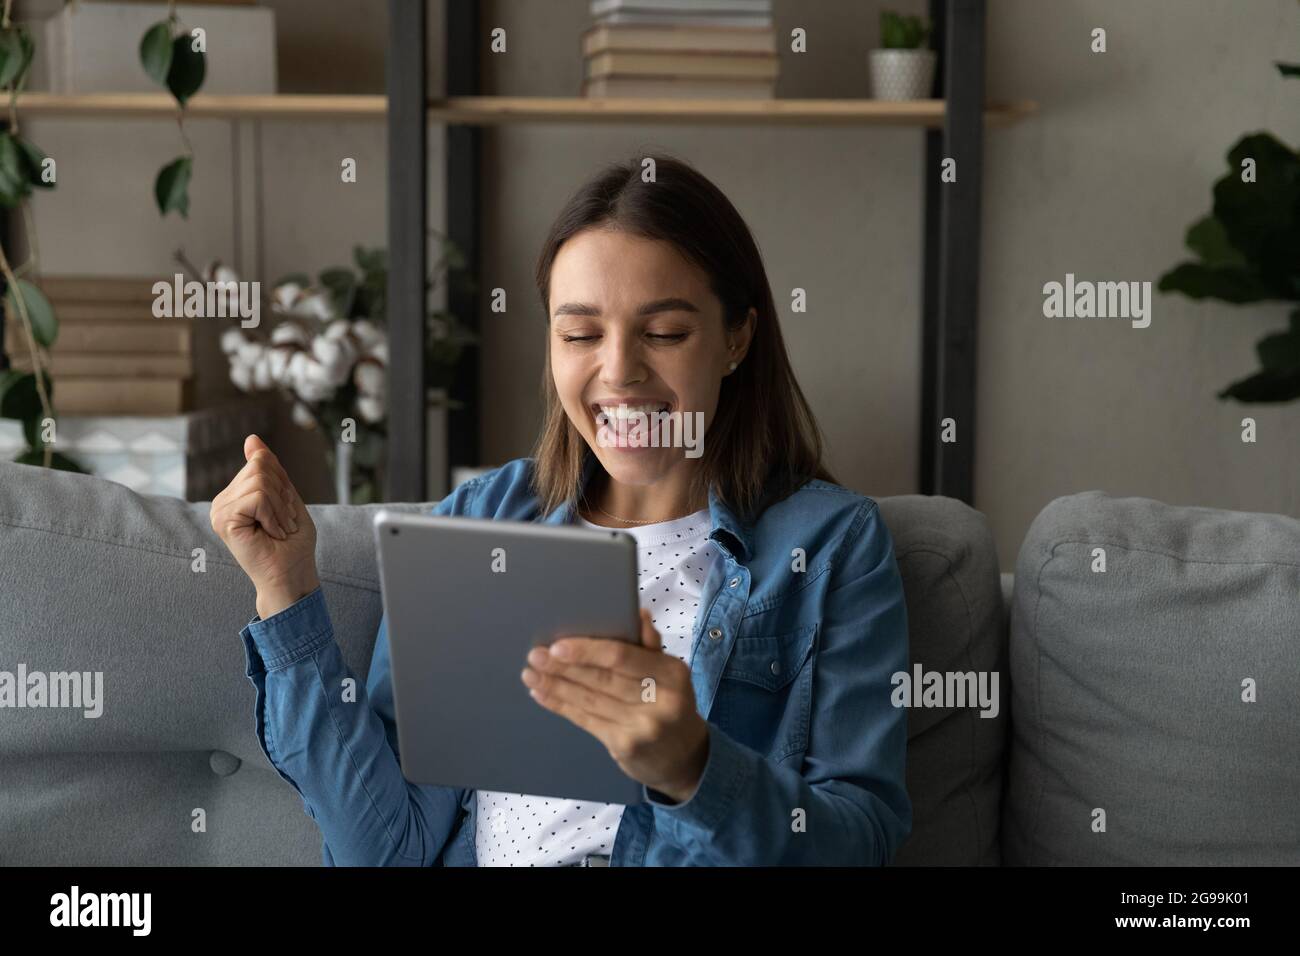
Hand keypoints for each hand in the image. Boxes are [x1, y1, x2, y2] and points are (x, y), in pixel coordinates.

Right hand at [210, 434, 319, 618]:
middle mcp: (222, 501)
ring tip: (277, 530)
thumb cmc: (293, 542)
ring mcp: (219, 510)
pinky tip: (270, 534)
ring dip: (280, 509)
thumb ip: (269, 468)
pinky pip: (258, 498)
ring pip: (260, 481)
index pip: (262, 461)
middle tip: (282, 523)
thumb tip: (251, 438)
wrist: (292, 573)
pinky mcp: (224, 520)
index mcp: (236, 494)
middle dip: (283, 495)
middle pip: (260, 467)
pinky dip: (274, 516)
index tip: (284, 512)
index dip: (283, 484)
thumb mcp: (286, 496)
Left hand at [521, 608, 709, 802]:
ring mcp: (642, 726)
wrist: (685, 757)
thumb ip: (650, 645)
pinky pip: (586, 720)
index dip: (587, 651)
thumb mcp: (670, 674)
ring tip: (531, 673)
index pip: (622, 656)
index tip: (558, 646)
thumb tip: (638, 613)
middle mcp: (660, 700)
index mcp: (672, 672)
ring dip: (555, 685)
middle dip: (563, 667)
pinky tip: (542, 694)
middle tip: (535, 655)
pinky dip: (561, 705)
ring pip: (589, 700)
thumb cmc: (671, 704)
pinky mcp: (625, 746)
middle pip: (601, 679)